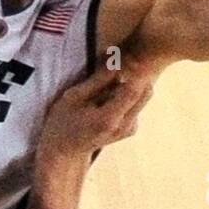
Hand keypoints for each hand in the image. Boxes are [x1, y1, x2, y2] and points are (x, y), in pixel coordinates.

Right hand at [33, 68, 152, 178]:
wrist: (65, 151)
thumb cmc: (63, 121)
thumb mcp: (74, 97)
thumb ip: (98, 81)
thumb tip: (117, 62)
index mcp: (109, 118)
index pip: (134, 90)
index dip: (134, 70)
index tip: (125, 58)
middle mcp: (125, 126)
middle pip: (146, 92)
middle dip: (136, 75)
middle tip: (118, 66)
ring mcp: (130, 129)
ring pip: (142, 96)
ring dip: (130, 84)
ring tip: (107, 82)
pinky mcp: (132, 129)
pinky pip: (136, 104)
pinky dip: (126, 95)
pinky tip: (107, 97)